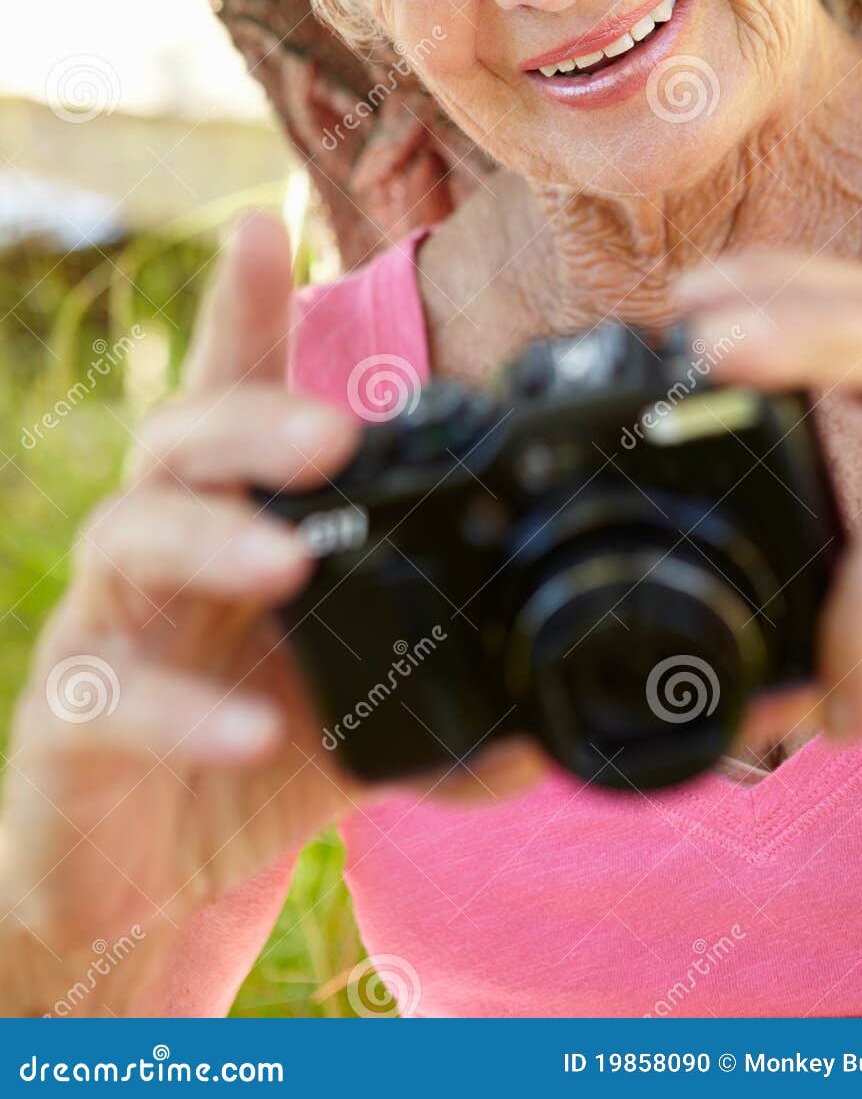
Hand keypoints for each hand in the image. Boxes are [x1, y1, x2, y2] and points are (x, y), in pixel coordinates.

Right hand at [0, 213, 543, 955]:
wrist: (140, 872)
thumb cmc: (249, 750)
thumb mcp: (356, 710)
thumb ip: (443, 703)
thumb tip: (550, 730)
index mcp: (235, 520)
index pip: (231, 394)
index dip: (240, 307)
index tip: (266, 226)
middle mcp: (166, 550)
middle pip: (182, 437)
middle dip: (253, 422)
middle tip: (333, 435)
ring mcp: (111, 625)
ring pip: (130, 536)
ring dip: (211, 539)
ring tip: (287, 562)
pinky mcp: (74, 717)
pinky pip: (111, 694)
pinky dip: (185, 711)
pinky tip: (250, 733)